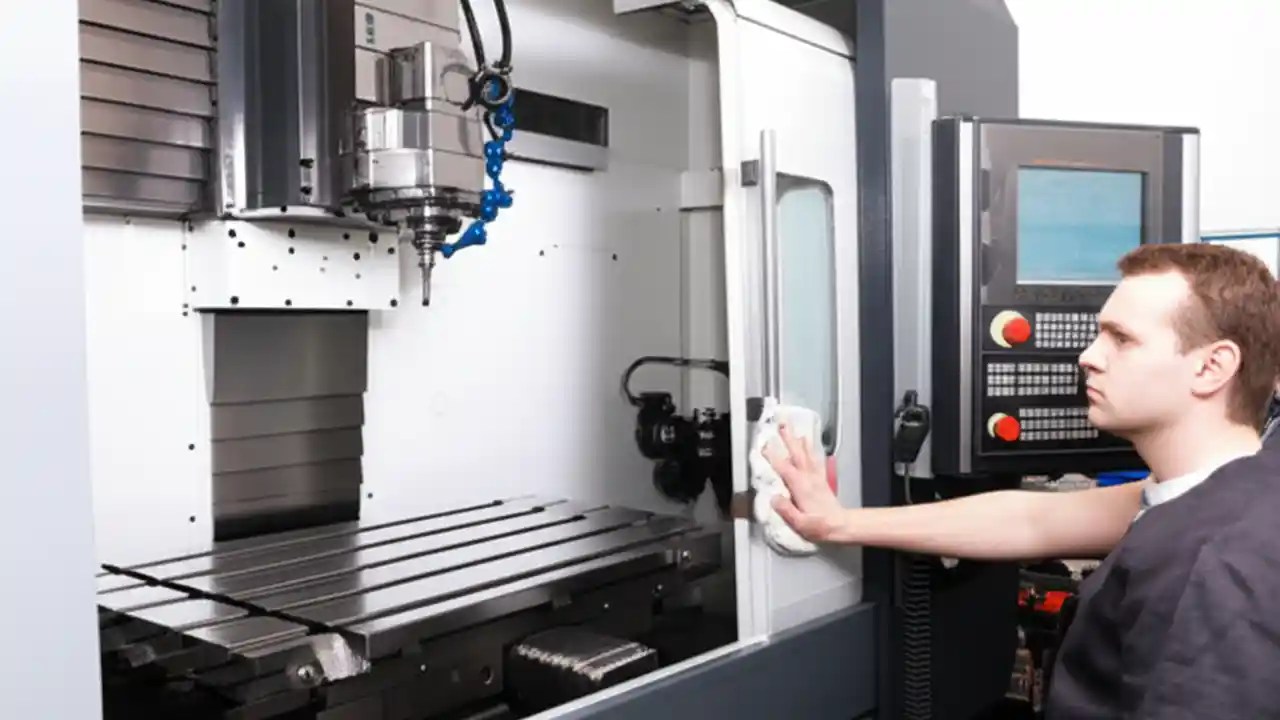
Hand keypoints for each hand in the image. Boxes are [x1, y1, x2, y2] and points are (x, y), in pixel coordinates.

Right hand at [762, 425, 847, 542]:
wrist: (841, 526)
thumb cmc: (820, 527)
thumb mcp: (800, 523)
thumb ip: (786, 510)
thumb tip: (774, 498)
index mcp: (802, 488)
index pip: (785, 469)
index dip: (774, 457)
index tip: (765, 445)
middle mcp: (809, 479)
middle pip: (797, 455)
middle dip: (789, 440)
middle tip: (782, 425)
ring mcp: (816, 478)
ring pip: (807, 455)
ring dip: (800, 442)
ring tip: (794, 430)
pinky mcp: (821, 480)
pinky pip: (815, 460)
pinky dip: (811, 450)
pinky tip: (808, 445)